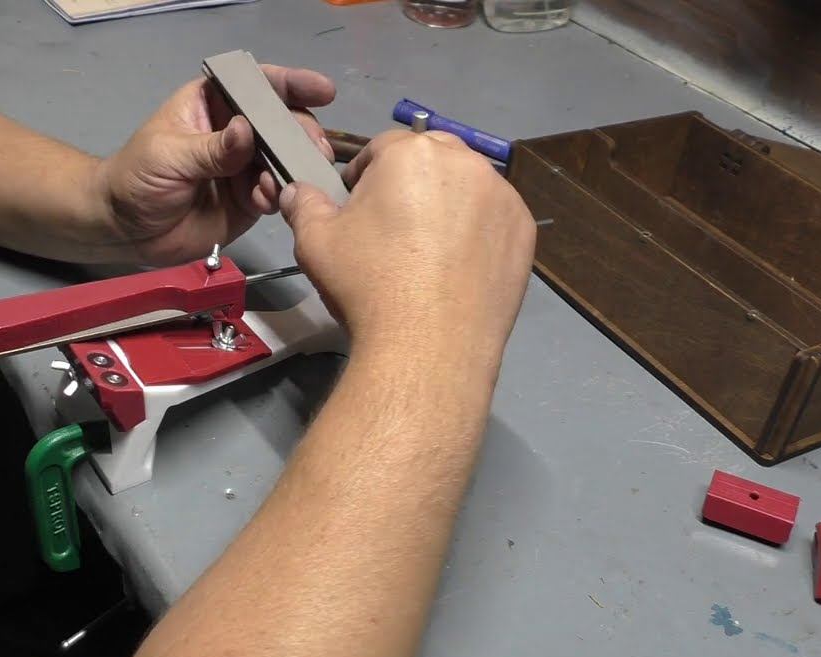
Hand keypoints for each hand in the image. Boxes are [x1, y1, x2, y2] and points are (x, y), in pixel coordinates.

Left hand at [97, 65, 335, 264]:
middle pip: (282, 123)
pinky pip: (275, 194)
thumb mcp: (169, 155)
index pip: (257, 85)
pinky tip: (268, 200)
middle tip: (314, 149)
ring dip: (297, 167)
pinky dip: (279, 195)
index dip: (292, 84)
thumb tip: (247, 132)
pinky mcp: (250, 200)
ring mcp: (246, 167)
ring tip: (300, 176)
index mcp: (214, 104)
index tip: (322, 90)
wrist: (125, 230)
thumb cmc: (136, 177)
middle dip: (302, 133)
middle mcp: (237, 132)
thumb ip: (211, 148)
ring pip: (285, 160)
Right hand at [279, 130, 535, 375]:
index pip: (383, 147)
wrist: (429, 345)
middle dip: (411, 182)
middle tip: (395, 229)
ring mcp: (501, 196)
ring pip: (468, 186)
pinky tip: (460, 268)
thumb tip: (296, 190)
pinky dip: (479, 232)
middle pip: (432, 158)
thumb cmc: (368, 284)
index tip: (357, 208)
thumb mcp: (316, 242)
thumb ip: (304, 204)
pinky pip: (495, 218)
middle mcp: (465, 162)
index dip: (365, 176)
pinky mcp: (524, 231)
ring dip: (448, 204)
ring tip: (429, 250)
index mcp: (412, 152)